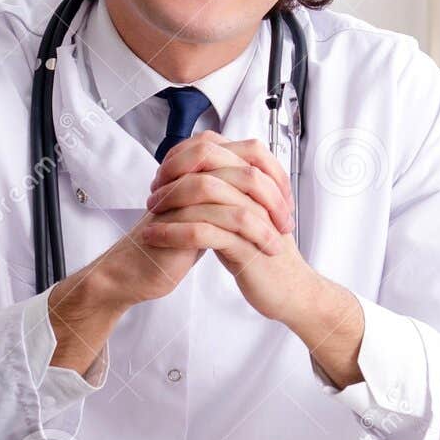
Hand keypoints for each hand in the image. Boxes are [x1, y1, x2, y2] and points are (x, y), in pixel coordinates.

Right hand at [48, 133, 296, 374]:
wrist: (136, 269)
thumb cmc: (171, 242)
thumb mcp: (204, 211)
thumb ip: (225, 193)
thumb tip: (262, 185)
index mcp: (195, 166)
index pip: (247, 151)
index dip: (274, 173)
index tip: (286, 202)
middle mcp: (188, 174)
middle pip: (244, 164)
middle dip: (273, 194)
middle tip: (285, 221)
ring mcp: (180, 195)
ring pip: (234, 191)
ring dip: (263, 219)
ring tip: (276, 242)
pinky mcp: (177, 221)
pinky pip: (221, 221)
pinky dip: (249, 237)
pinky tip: (261, 252)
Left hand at [145, 133, 364, 385]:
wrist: (289, 291)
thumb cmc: (260, 252)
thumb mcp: (241, 214)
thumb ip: (223, 192)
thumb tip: (190, 174)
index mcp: (255, 181)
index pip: (215, 147)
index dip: (183, 156)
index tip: (163, 174)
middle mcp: (256, 192)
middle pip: (209, 162)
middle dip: (174, 174)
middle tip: (154, 192)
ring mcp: (253, 216)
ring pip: (205, 192)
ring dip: (170, 201)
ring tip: (150, 214)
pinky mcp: (247, 246)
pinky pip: (204, 231)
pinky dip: (173, 231)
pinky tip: (155, 236)